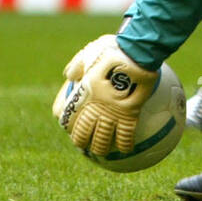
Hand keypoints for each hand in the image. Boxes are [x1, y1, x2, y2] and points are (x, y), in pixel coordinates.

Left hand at [54, 35, 156, 157]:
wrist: (137, 55)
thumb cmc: (115, 49)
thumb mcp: (91, 51)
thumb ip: (78, 64)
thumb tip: (69, 75)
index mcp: (82, 94)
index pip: (65, 115)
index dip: (64, 122)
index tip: (67, 124)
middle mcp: (94, 108)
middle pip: (82, 133)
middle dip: (80, 140)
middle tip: (82, 143)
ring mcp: (112, 114)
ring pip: (103, 139)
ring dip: (100, 148)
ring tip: (102, 151)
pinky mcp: (130, 115)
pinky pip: (126, 135)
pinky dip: (125, 144)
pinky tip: (126, 149)